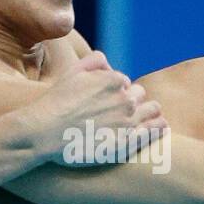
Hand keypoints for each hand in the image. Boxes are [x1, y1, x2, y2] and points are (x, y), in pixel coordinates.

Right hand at [34, 52, 168, 162]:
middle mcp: (124, 98)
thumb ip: (94, 61)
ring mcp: (129, 121)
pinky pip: (157, 130)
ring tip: (143, 120)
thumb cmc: (55, 103)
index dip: (116, 91)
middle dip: (132, 101)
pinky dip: (159, 127)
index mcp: (113, 80)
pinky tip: (158, 128)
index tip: (106, 102)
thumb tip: (108, 63)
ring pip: (153, 110)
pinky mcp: (130, 142)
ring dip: (149, 112)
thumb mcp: (71, 72)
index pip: (125, 82)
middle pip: (140, 95)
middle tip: (120, 113)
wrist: (44, 133)